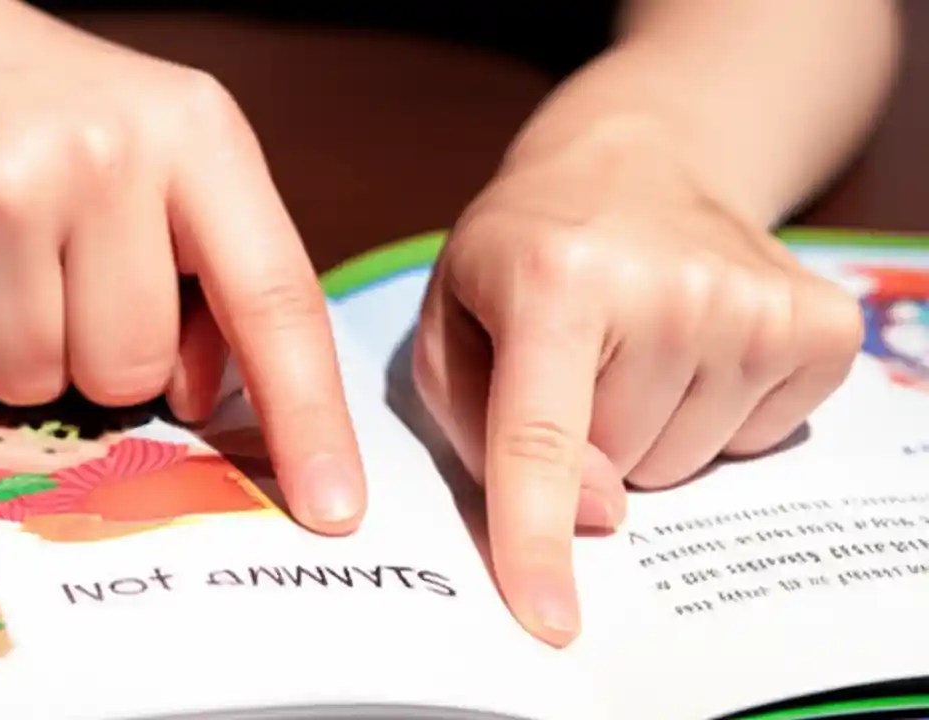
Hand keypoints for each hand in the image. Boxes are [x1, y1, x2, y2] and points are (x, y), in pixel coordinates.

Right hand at [0, 0, 365, 533]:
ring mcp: (7, 178)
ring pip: (37, 379)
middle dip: (95, 351)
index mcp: (198, 134)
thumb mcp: (152, 160)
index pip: (276, 298)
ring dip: (14, 343)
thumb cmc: (35, 112)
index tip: (333, 508)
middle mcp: (112, 150)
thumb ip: (204, 274)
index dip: (307, 416)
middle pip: (133, 372)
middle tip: (54, 265)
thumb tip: (204, 397)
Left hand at [412, 121, 862, 645]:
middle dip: (584, 440)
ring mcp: (755, 305)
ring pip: (678, 468)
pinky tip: (691, 344)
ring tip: (631, 340)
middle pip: (615, 472)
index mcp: (552, 277)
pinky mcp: (820, 325)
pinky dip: (710, 417)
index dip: (537, 537)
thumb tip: (598, 512)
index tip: (548, 616)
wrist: (637, 161)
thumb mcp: (453, 320)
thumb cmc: (525, 251)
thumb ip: (481, 428)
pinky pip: (751, 446)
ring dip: (644, 428)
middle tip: (579, 353)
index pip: (540, 437)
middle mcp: (666, 286)